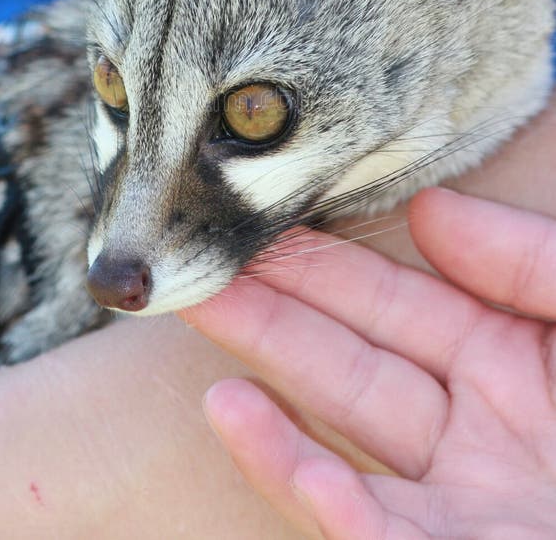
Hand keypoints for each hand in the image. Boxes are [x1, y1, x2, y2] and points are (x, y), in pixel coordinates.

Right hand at [183, 188, 555, 537]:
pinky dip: (341, 517)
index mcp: (505, 357)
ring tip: (216, 380)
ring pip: (344, 460)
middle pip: (346, 372)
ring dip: (274, 427)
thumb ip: (527, 259)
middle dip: (268, 324)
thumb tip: (428, 207)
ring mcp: (465, 504)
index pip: (390, 304)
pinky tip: (309, 475)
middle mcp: (472, 426)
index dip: (320, 270)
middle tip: (195, 278)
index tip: (254, 233)